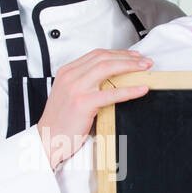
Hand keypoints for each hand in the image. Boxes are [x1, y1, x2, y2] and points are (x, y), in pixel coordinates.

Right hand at [35, 48, 152, 167]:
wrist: (47, 139)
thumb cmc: (59, 122)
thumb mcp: (68, 94)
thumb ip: (84, 83)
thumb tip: (110, 79)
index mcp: (67, 72)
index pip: (96, 54)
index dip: (117, 53)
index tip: (132, 56)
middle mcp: (70, 76)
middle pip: (104, 57)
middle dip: (127, 57)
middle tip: (144, 61)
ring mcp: (76, 88)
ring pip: (108, 68)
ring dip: (130, 67)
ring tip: (144, 69)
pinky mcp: (83, 103)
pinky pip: (111, 93)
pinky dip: (129, 90)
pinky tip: (140, 89)